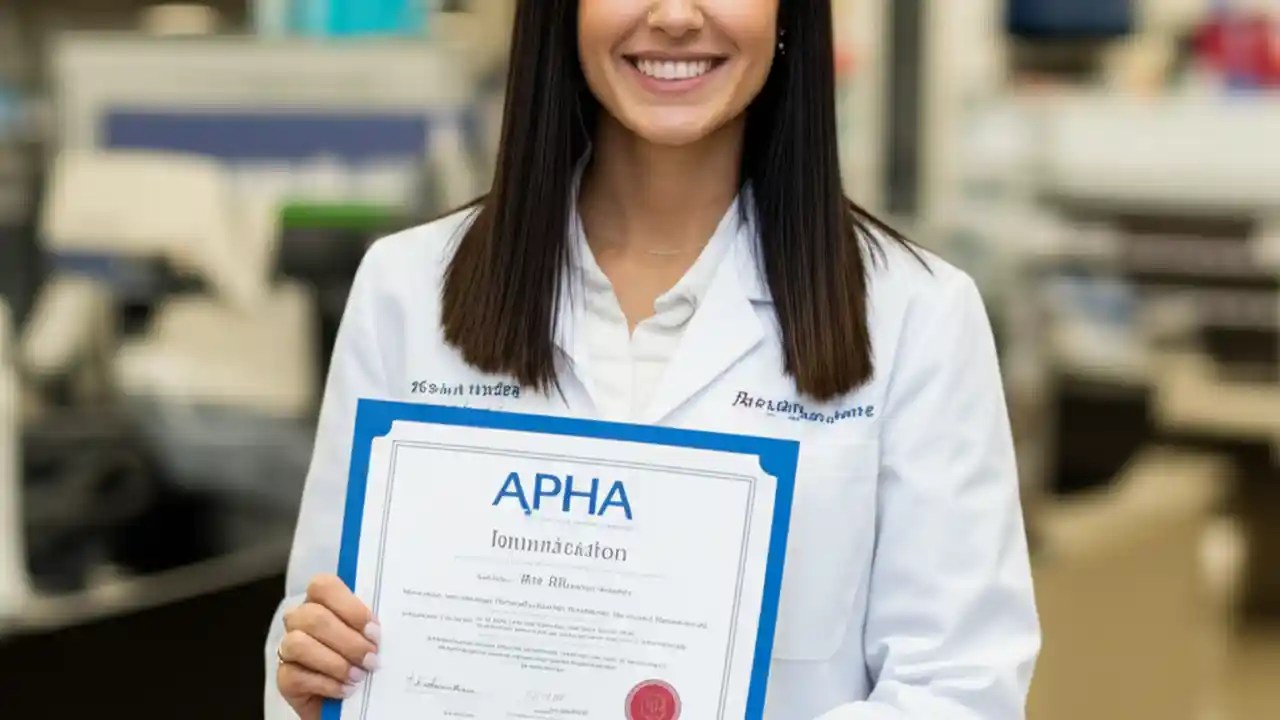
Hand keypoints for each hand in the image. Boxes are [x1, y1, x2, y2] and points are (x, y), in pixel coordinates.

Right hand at [277, 574, 381, 719]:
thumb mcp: (369, 638)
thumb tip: (382, 629)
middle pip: (314, 617)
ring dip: (334, 662)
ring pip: (299, 644)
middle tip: (371, 659)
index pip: (324, 586)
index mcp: (321, 601)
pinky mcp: (283, 677)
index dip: (350, 607)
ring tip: (358, 676)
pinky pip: (296, 675)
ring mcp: (287, 647)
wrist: (349, 699)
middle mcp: (300, 620)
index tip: (373, 631)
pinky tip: (345, 689)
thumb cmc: (361, 658)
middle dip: (348, 641)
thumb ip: (370, 627)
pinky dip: (326, 683)